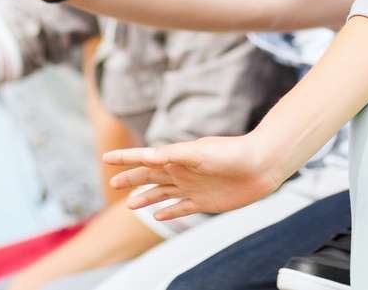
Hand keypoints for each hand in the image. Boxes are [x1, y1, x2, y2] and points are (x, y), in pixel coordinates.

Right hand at [104, 133, 287, 221]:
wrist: (261, 164)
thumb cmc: (233, 153)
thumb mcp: (200, 152)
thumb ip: (175, 154)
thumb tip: (148, 155)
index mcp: (177, 157)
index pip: (145, 158)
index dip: (125, 158)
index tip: (106, 158)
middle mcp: (182, 171)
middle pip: (150, 177)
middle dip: (131, 179)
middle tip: (113, 182)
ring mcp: (192, 187)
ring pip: (162, 193)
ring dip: (146, 198)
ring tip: (130, 204)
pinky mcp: (205, 202)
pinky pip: (181, 208)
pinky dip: (168, 212)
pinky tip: (158, 216)